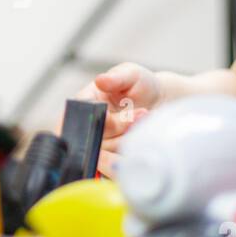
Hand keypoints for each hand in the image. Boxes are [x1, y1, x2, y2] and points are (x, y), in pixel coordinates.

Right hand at [70, 62, 159, 176]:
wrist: (159, 102)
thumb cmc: (140, 84)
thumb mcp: (130, 74)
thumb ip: (116, 78)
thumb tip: (100, 80)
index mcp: (85, 101)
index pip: (76, 114)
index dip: (90, 118)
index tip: (111, 115)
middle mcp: (87, 124)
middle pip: (93, 134)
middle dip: (119, 126)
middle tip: (141, 113)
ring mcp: (100, 142)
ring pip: (107, 150)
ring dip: (129, 136)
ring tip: (145, 117)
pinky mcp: (112, 157)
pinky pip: (117, 162)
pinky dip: (133, 150)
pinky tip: (143, 134)